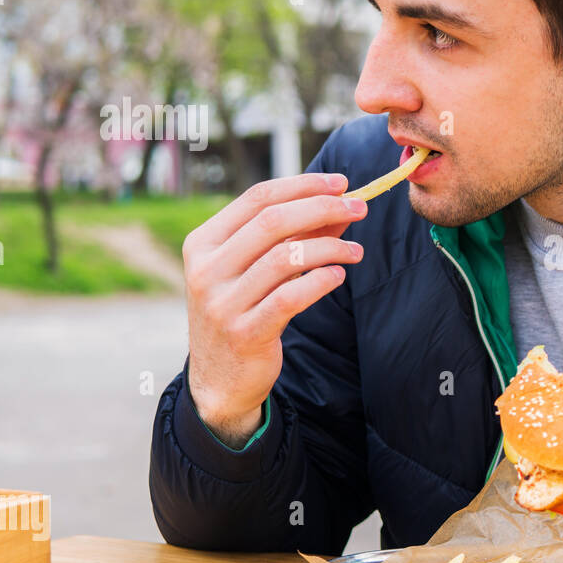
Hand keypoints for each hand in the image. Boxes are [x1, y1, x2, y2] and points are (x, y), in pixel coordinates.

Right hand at [183, 172, 367, 446]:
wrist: (220, 379)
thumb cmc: (244, 311)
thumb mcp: (257, 270)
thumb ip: (293, 236)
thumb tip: (340, 203)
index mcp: (203, 243)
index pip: (257, 197)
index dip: (304, 185)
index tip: (341, 183)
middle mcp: (206, 269)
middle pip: (272, 221)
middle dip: (323, 208)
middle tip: (359, 208)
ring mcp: (222, 302)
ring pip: (285, 258)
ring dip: (330, 247)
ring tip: (356, 252)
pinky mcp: (245, 332)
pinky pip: (290, 297)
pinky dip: (320, 281)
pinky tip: (338, 275)